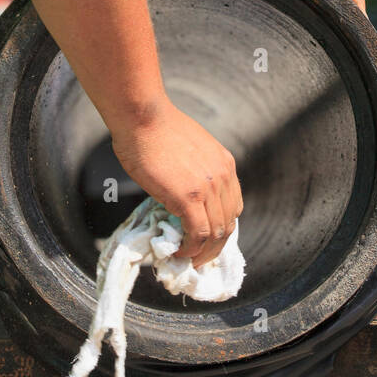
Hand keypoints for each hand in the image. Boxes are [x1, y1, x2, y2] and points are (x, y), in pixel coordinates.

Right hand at [112, 100, 242, 267]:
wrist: (143, 117)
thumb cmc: (155, 129)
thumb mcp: (189, 150)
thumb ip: (195, 173)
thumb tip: (182, 196)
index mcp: (225, 164)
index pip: (233, 206)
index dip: (221, 228)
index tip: (207, 240)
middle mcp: (223, 176)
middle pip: (228, 223)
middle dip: (215, 246)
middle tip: (199, 258)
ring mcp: (208, 187)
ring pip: (217, 233)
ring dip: (203, 252)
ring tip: (188, 259)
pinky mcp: (188, 197)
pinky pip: (198, 234)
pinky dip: (191, 249)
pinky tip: (179, 252)